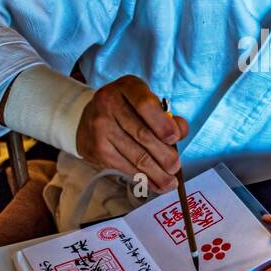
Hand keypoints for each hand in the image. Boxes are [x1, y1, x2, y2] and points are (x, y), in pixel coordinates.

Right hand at [75, 75, 188, 192]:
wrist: (90, 115)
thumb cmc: (127, 107)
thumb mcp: (146, 100)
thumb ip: (166, 115)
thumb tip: (180, 132)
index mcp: (127, 87)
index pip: (146, 105)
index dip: (163, 124)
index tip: (175, 138)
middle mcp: (109, 104)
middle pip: (142, 134)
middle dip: (164, 155)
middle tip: (175, 167)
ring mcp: (100, 128)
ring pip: (135, 155)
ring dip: (156, 173)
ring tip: (169, 182)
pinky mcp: (97, 149)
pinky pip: (124, 167)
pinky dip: (142, 178)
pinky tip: (153, 183)